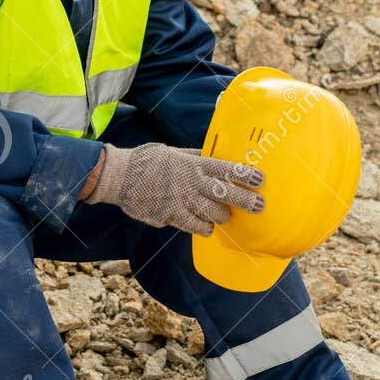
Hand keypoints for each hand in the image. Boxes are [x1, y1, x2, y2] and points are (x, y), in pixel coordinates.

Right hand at [85, 141, 263, 233]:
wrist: (119, 176)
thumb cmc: (145, 160)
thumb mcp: (172, 151)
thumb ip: (193, 156)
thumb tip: (211, 153)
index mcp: (193, 164)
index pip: (226, 168)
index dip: (245, 175)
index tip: (260, 179)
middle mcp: (191, 182)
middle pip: (226, 194)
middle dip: (246, 201)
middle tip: (259, 206)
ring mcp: (182, 201)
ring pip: (214, 214)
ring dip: (223, 217)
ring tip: (225, 216)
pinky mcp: (171, 216)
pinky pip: (196, 227)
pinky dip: (204, 228)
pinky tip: (207, 226)